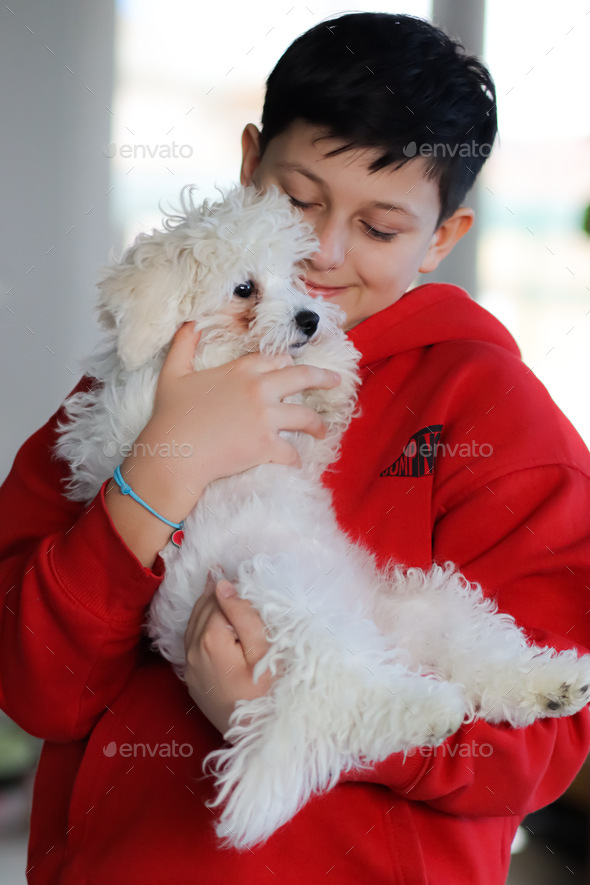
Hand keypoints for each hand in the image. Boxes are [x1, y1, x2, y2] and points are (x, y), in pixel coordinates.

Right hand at [126, 322, 341, 520]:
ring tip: (322, 430)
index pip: (277, 359)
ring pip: (306, 417)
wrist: (173, 453)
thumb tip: (189, 323)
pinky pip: (291, 452)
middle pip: (302, 377)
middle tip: (336, 382)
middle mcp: (259, 389)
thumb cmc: (171, 415)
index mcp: (242, 370)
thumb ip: (183, 345)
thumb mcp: (173, 373)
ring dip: (317, 425)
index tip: (293, 367)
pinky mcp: (267, 446)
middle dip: (323, 378)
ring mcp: (266, 418)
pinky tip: (296, 461)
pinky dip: (295, 458)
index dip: (287, 363)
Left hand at [184, 574, 273, 736]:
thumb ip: (243, 615)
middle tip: (227, 576)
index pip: (217, 599)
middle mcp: (192, 650)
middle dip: (215, 592)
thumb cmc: (266, 693)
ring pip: (193, 623)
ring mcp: (189, 666)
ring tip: (218, 591)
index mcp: (210, 639)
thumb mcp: (263, 651)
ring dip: (206, 606)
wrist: (253, 737)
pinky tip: (212, 621)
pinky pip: (191, 640)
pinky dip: (200, 624)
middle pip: (202, 609)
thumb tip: (223, 585)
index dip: (230, 587)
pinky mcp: (191, 678)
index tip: (240, 577)